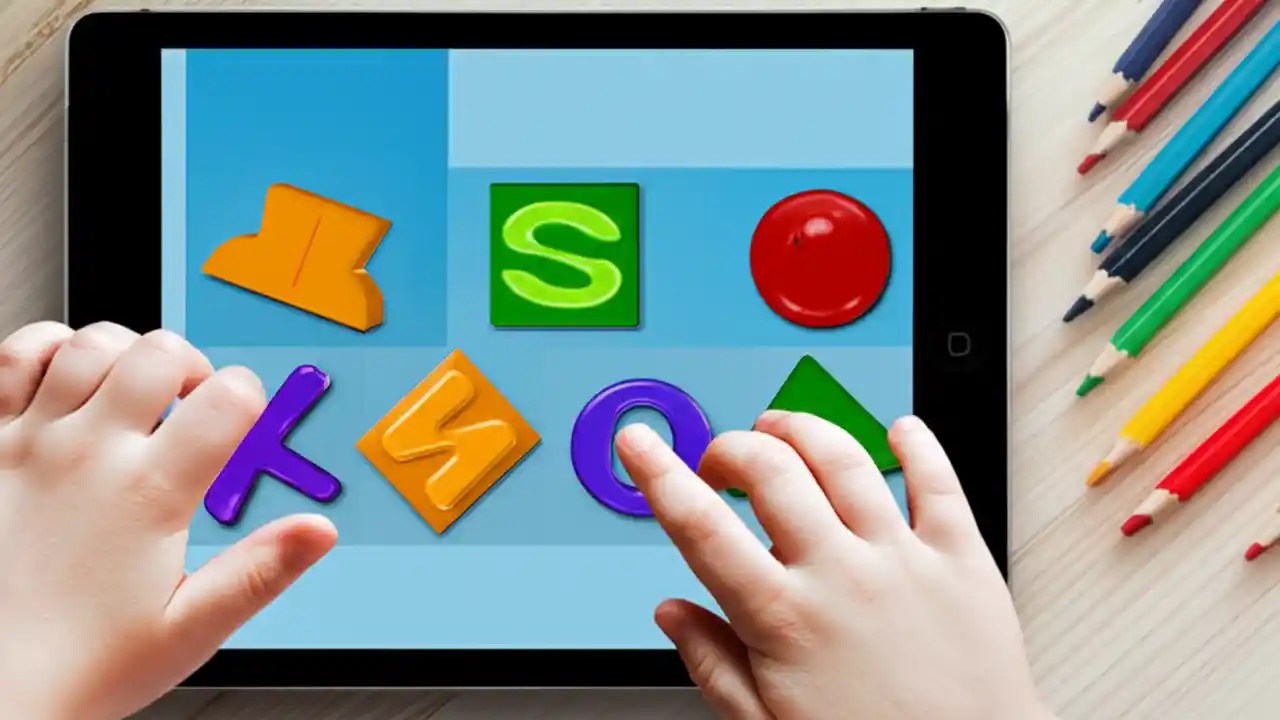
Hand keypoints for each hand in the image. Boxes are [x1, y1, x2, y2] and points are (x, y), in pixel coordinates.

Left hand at [0, 322, 336, 719]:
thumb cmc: (78, 666)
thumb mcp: (188, 630)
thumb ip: (260, 572)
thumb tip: (319, 531)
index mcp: (150, 493)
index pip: (228, 398)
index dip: (250, 397)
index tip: (241, 421)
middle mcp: (90, 454)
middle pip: (162, 352)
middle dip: (192, 366)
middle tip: (192, 403)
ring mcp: (32, 442)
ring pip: (92, 343)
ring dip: (126, 354)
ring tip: (134, 391)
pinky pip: (16, 355)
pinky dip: (48, 347)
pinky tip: (67, 377)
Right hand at [616, 411, 1050, 719]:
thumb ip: (715, 664)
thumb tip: (672, 614)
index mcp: (783, 617)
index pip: (701, 526)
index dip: (658, 475)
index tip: (638, 444)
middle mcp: (839, 574)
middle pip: (770, 470)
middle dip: (730, 448)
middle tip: (721, 460)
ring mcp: (902, 559)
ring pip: (843, 458)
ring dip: (802, 429)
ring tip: (783, 430)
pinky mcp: (961, 558)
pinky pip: (937, 479)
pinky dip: (917, 443)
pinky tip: (899, 430)